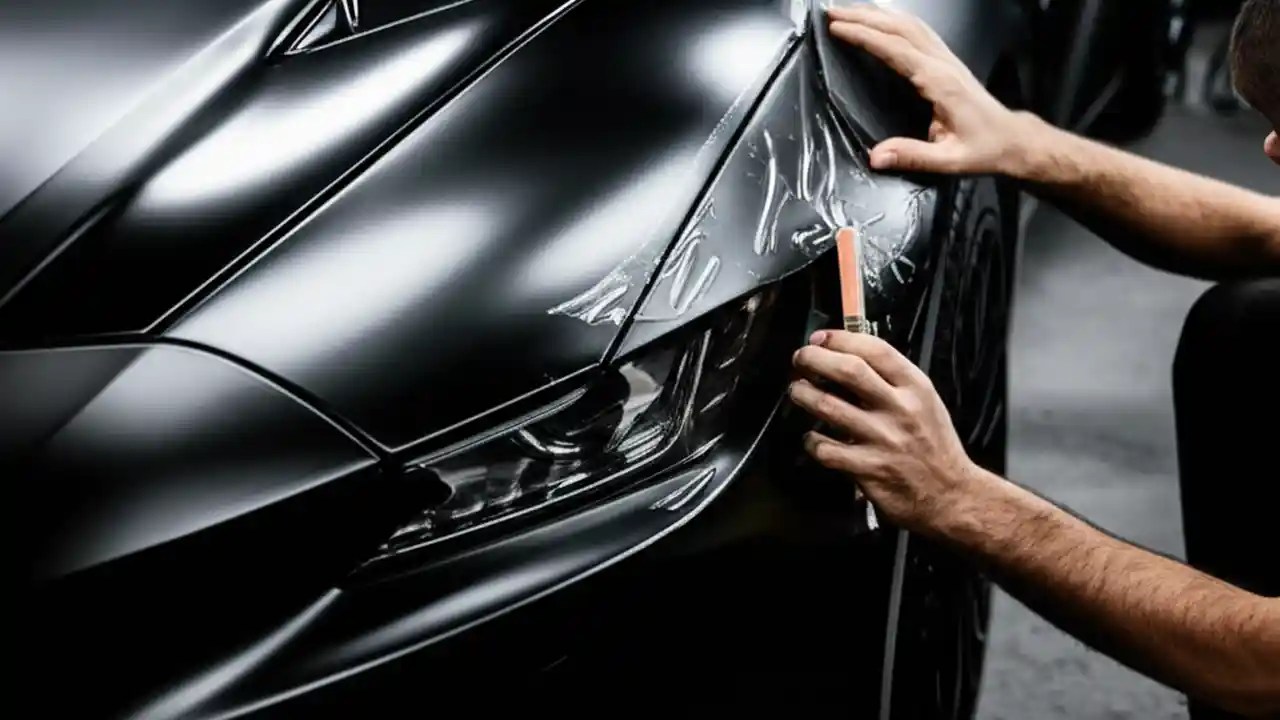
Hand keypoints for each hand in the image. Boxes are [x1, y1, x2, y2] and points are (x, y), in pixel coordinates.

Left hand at [789, 330, 983, 536]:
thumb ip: (892, 380)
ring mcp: (882, 439)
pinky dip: (811, 441)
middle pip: (848, 371)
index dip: (840, 339)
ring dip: (803, 394)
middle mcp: (900, 409)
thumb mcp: (925, 402)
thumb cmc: (934, 445)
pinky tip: (812, 438)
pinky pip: (826, 449)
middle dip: (814, 359)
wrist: (952, 495)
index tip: (819, 338)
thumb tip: (847, 357)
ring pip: (828, 406)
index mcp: (916, 388)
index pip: (874, 350)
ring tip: (798, 391)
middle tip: (800, 359)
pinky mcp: (868, 469)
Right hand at [827, 5, 1039, 175]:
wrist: (1012, 139)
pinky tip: (882, 19)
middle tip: (832, 12)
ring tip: (849, 11)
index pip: (896, 50)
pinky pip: (918, 32)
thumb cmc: (984, 149)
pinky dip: (895, 21)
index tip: (838, 29)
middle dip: (864, 17)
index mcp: (940, 82)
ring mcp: (946, 59)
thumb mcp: (948, 160)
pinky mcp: (947, 62)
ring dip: (878, 15)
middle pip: (900, 29)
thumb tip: (875, 156)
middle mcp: (943, 64)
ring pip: (909, 25)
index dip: (865, 37)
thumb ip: (911, 155)